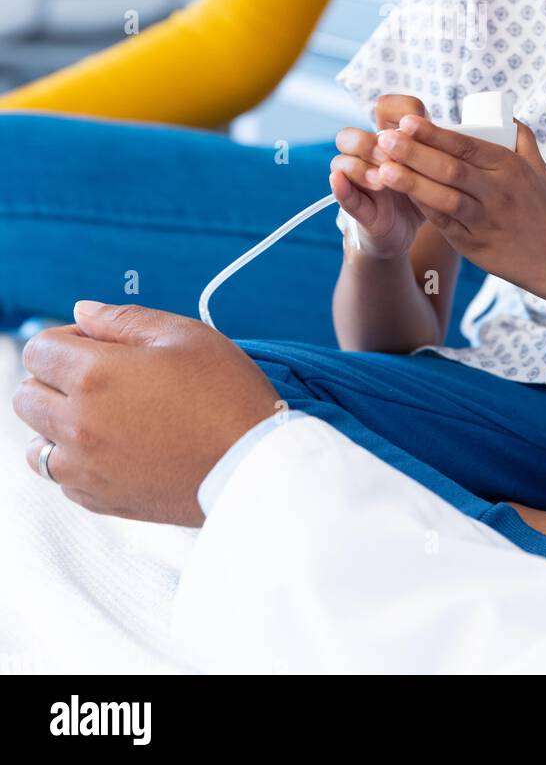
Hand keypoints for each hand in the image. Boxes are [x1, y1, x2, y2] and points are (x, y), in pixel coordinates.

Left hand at [13, 303, 283, 526]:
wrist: (252, 465)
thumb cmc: (226, 392)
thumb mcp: (185, 335)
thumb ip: (123, 319)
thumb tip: (81, 312)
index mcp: (95, 377)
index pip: (38, 350)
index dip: (66, 338)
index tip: (100, 343)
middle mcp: (77, 425)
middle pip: (26, 396)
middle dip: (53, 377)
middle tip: (103, 376)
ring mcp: (84, 469)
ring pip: (35, 443)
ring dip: (56, 423)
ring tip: (104, 415)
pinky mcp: (99, 499)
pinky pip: (60, 477)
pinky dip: (74, 459)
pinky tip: (114, 446)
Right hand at [330, 95, 428, 258]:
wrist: (412, 230)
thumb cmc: (424, 191)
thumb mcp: (434, 168)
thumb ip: (433, 151)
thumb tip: (440, 134)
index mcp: (390, 139)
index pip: (385, 109)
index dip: (399, 113)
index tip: (412, 128)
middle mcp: (367, 155)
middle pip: (351, 134)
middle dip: (372, 143)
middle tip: (391, 157)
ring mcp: (358, 181)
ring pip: (342, 161)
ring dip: (362, 167)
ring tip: (381, 180)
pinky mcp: (357, 208)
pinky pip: (343, 194)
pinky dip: (341, 187)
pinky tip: (339, 181)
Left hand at [370, 114, 545, 301]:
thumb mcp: (540, 170)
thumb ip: (522, 140)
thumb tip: (505, 115)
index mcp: (511, 168)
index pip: (466, 145)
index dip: (434, 133)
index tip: (406, 121)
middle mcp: (498, 193)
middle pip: (450, 169)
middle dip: (413, 153)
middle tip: (383, 138)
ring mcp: (486, 222)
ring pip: (443, 199)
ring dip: (411, 183)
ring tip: (383, 169)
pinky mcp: (476, 248)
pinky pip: (444, 225)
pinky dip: (423, 209)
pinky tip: (402, 197)